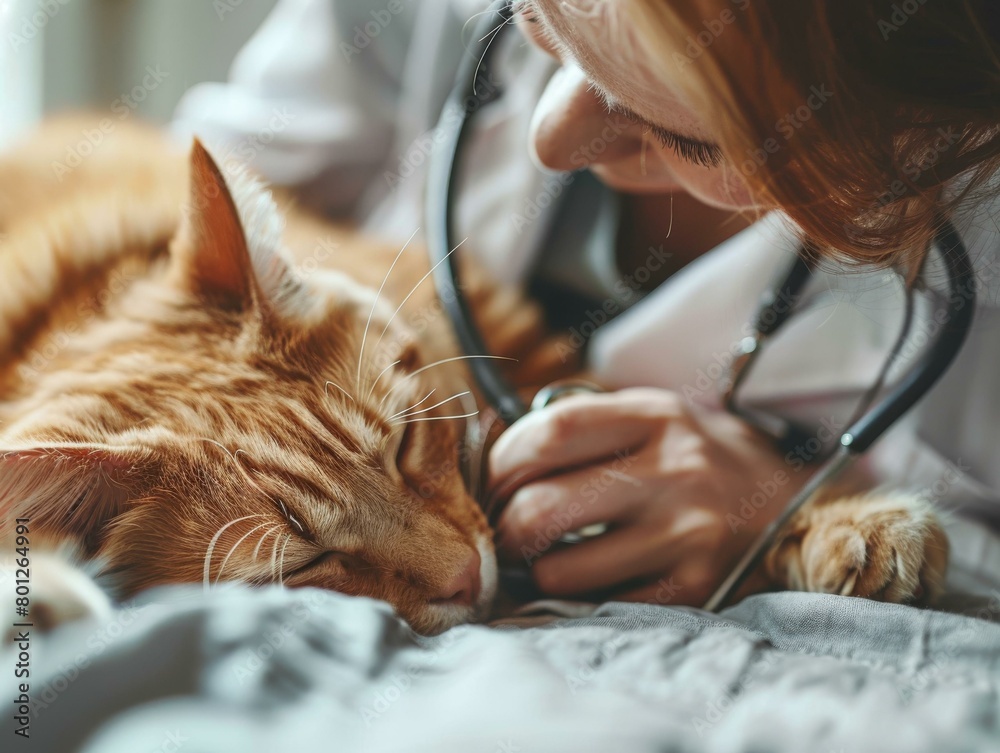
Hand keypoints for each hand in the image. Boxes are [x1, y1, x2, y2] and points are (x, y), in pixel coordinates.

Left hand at [489, 388, 806, 605]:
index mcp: (657, 417)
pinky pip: (600, 604)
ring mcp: (687, 536)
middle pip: (541, 508)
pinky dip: (580, 595)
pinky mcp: (693, 590)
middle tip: (505, 531)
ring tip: (547, 557)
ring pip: (560, 570)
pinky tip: (592, 576)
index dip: (501, 461)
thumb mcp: (648, 416)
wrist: (787, 506)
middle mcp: (676, 472)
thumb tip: (490, 455)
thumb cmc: (692, 458)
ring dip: (536, 570)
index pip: (550, 433)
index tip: (492, 480)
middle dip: (503, 528)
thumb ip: (580, 425)